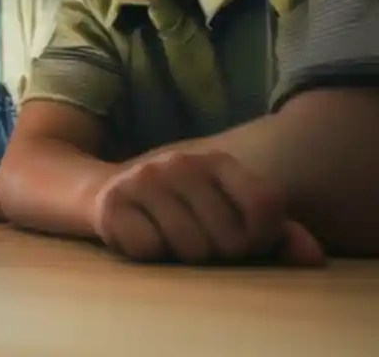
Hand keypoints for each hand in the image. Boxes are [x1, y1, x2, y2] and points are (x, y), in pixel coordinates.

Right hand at [91, 150, 324, 264]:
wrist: (106, 193)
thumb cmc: (181, 210)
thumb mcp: (229, 212)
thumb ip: (275, 232)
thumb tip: (314, 259)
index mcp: (217, 160)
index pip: (266, 204)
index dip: (264, 237)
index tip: (247, 241)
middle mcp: (181, 164)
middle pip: (230, 240)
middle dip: (220, 254)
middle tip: (200, 241)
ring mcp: (145, 181)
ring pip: (191, 250)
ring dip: (183, 257)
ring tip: (170, 238)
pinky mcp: (113, 204)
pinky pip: (150, 250)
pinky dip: (148, 253)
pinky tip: (142, 235)